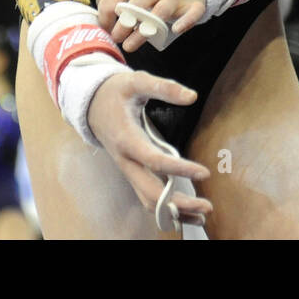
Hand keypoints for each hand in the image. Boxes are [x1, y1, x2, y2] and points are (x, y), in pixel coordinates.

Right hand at [86, 70, 211, 226]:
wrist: (90, 103)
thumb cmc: (115, 92)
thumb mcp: (136, 81)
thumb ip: (164, 87)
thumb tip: (192, 96)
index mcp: (126, 139)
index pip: (154, 161)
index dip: (179, 169)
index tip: (204, 172)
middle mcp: (125, 161)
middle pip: (151, 193)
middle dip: (179, 204)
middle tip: (208, 207)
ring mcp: (127, 170)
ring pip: (148, 201)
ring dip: (174, 212)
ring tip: (203, 216)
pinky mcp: (131, 172)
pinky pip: (147, 197)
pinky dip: (166, 208)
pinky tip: (187, 212)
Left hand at [96, 0, 206, 52]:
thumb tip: (100, 14)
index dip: (105, 18)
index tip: (105, 29)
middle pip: (135, 8)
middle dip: (121, 28)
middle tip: (116, 39)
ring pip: (159, 15)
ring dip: (142, 34)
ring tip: (129, 45)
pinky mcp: (194, 2)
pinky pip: (191, 14)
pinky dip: (185, 22)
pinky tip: (175, 29)